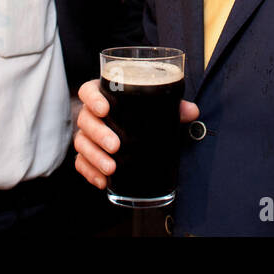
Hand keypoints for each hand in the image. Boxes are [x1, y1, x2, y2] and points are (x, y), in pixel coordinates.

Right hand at [73, 78, 198, 188]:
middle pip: (85, 120)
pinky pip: (81, 164)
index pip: (88, 91)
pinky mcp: (86, 155)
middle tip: (116, 145)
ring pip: (81, 144)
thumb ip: (173, 107)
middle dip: (99, 134)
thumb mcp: (155, 107)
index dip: (92, 99)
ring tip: (112, 168)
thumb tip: (192, 111)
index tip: (105, 109)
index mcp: (103, 96)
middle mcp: (90, 115)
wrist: (133, 129)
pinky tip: (103, 182)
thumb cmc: (140, 112)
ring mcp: (86, 136)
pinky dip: (90, 173)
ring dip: (95, 157)